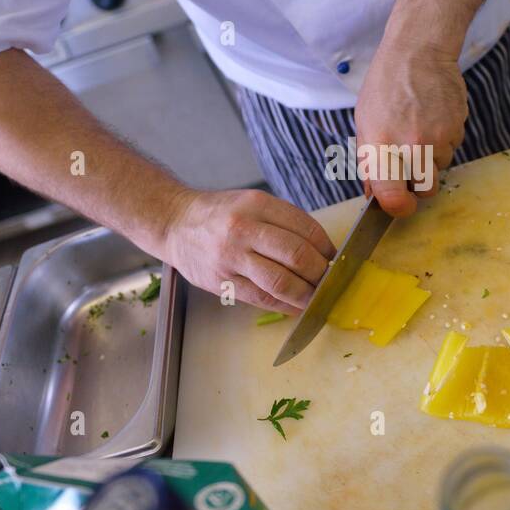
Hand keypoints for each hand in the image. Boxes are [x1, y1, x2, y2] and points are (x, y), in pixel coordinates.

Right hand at [152, 188, 335, 313]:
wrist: (176, 223)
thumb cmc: (220, 214)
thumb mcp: (252, 203)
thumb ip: (283, 222)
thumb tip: (321, 250)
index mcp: (257, 204)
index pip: (305, 228)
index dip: (326, 246)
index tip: (333, 257)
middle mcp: (244, 229)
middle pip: (296, 255)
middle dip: (320, 272)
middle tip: (328, 278)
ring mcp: (231, 257)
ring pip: (281, 281)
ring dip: (307, 293)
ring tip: (317, 296)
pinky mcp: (221, 281)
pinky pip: (262, 298)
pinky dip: (285, 305)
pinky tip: (296, 307)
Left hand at [354, 40, 467, 216]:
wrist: (417, 51)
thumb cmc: (385, 85)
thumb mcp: (364, 123)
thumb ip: (369, 162)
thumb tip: (374, 194)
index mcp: (381, 146)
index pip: (393, 197)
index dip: (398, 207)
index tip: (398, 205)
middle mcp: (411, 146)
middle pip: (425, 191)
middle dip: (419, 185)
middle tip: (410, 167)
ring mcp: (437, 137)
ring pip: (441, 169)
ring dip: (431, 159)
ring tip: (419, 131)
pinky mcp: (457, 127)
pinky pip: (452, 148)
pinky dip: (444, 141)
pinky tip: (432, 119)